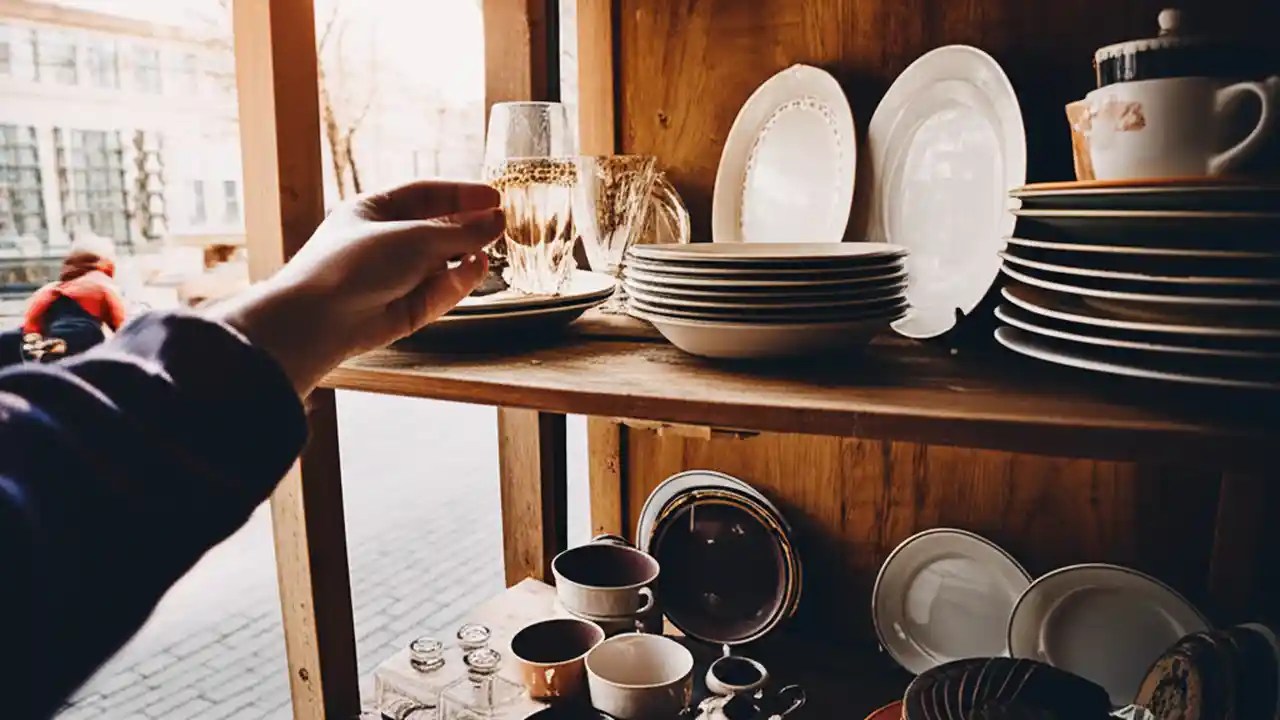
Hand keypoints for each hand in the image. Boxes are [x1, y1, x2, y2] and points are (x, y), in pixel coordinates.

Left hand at [212, 180, 503, 394]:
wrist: (320, 319)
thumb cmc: (354, 264)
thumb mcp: (413, 237)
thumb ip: (461, 231)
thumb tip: (497, 221)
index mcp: (374, 211)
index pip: (426, 195)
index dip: (462, 194)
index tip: (495, 196)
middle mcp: (386, 242)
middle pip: (438, 229)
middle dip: (470, 227)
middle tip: (503, 225)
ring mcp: (396, 277)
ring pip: (443, 263)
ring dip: (467, 255)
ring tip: (491, 247)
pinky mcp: (406, 310)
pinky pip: (441, 292)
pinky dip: (459, 281)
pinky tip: (476, 267)